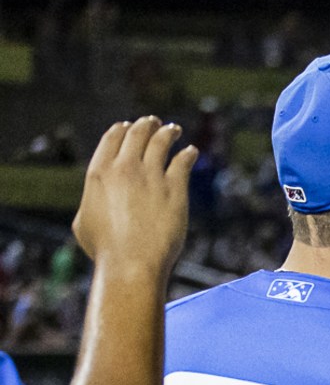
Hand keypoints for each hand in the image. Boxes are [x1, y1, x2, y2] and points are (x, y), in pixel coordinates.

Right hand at [73, 117, 194, 276]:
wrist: (131, 262)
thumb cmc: (105, 250)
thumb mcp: (83, 223)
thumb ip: (92, 204)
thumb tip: (98, 203)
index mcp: (99, 172)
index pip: (112, 139)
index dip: (121, 130)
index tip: (128, 126)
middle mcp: (125, 168)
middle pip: (137, 134)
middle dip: (146, 124)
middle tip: (154, 122)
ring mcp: (151, 176)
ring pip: (161, 142)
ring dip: (168, 132)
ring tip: (174, 129)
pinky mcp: (175, 189)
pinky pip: (183, 162)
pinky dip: (187, 153)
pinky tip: (191, 151)